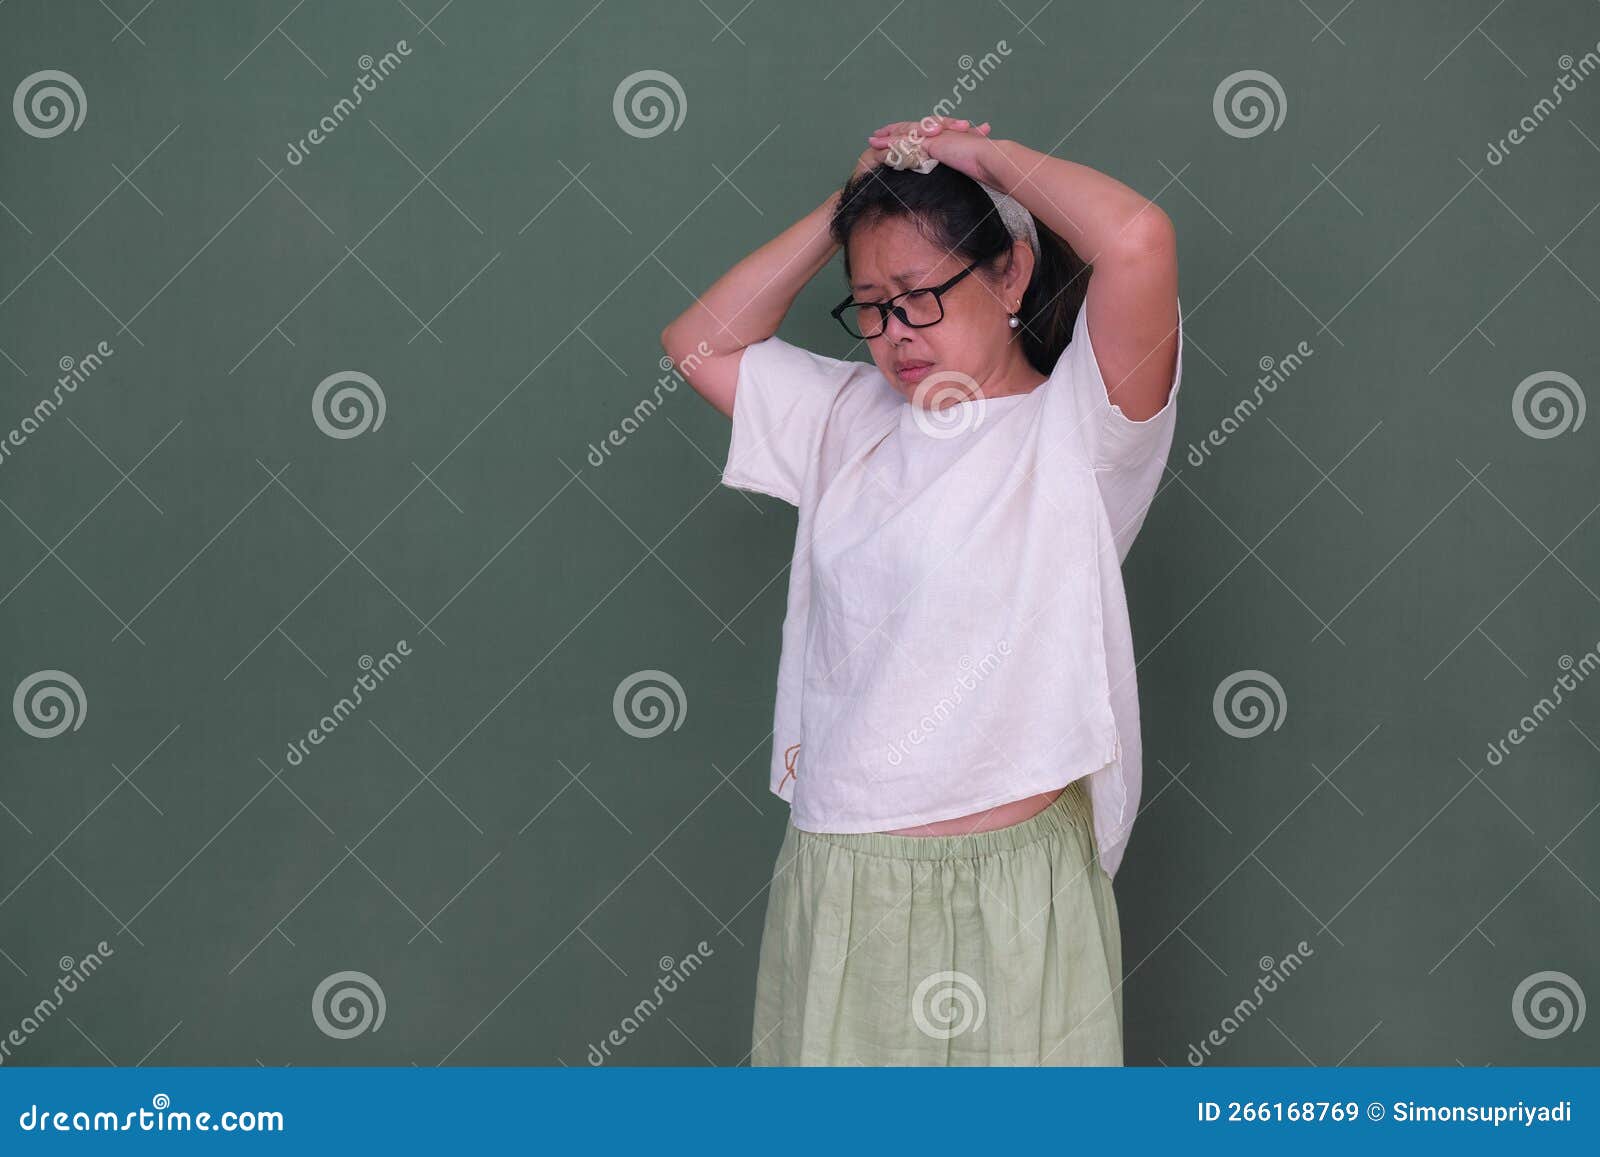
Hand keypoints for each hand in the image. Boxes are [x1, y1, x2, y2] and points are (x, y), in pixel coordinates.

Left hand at [866, 116, 998, 184]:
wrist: (989, 158)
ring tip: (872, 140)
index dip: (908, 136)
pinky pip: (904, 141)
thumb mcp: (966, 167)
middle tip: (877, 135)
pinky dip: (889, 143)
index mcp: (945, 138)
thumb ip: (958, 167)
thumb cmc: (984, 166)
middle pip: (910, 129)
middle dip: (893, 131)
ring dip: (887, 137)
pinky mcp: (930, 141)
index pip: (923, 135)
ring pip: (904, 133)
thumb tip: (955, 178)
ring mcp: (934, 135)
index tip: (895, 139)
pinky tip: (877, 145)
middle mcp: (938, 133)